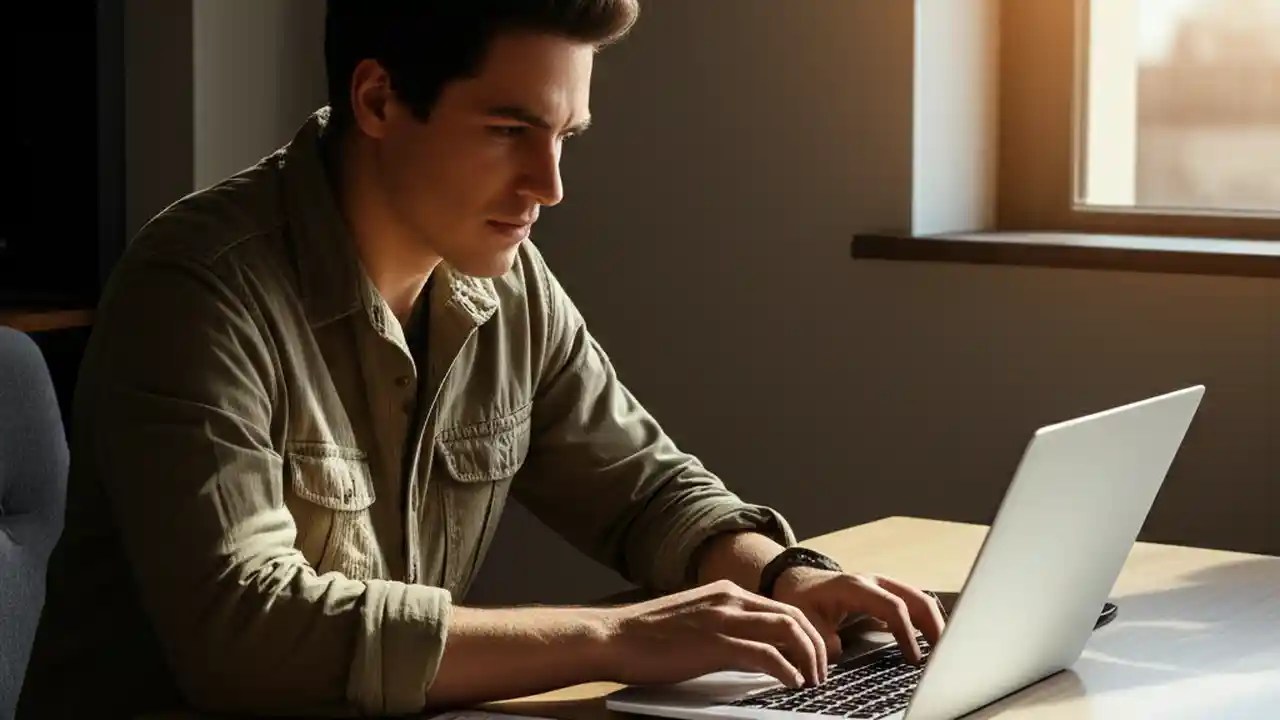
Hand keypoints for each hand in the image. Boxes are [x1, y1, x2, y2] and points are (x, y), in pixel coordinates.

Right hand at [603, 580, 829, 688]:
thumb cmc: (647, 637)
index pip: (782, 607)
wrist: (614, 637)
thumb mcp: (695, 621)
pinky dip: (786, 670)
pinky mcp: (715, 643)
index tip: (814, 657)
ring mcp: (723, 619)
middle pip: (793, 616)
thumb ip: (725, 627)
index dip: (806, 633)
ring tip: (810, 681)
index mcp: (726, 593)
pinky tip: (790, 683)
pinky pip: (765, 654)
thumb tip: (754, 650)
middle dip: (816, 646)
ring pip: (787, 630)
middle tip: (821, 674)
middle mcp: (730, 599)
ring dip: (807, 658)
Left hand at [771, 567, 945, 664]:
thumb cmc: (802, 600)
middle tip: (944, 655)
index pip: (893, 608)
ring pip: (920, 599)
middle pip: (916, 598)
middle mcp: (875, 582)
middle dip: (934, 626)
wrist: (798, 581)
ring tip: (944, 650)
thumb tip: (839, 651)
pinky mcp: (887, 594)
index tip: (913, 659)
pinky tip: (932, 641)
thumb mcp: (804, 619)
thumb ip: (822, 637)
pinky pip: (914, 603)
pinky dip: (926, 621)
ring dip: (935, 623)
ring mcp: (884, 585)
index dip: (907, 634)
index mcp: (856, 587)